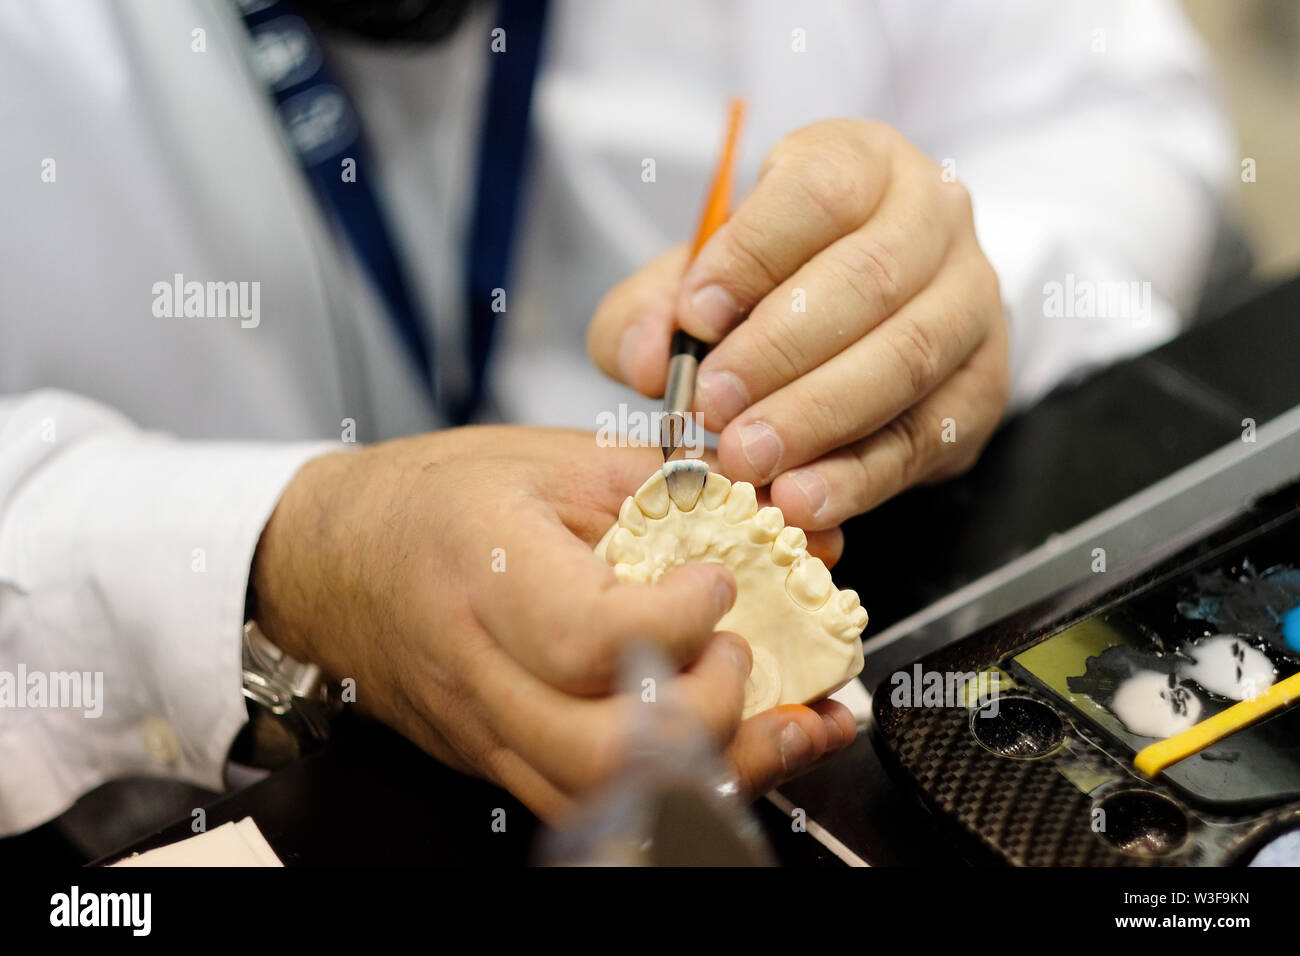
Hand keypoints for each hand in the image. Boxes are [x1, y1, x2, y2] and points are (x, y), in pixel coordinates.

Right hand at [250, 427, 855, 818]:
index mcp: (485, 573)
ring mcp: (487, 731)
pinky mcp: (498, 759)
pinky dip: (679, 784)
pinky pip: (592, 799)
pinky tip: (738, 745)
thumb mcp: (546, 460)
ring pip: (606, 797)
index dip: (677, 621)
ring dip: (717, 769)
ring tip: (781, 717)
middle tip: (740, 653)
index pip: (587, 637)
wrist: (334, 558)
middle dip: (708, 713)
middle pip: (603, 750)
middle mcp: (480, 670)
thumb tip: (771, 505)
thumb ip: (664, 482)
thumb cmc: (432, 500)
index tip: (717, 584)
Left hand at [589, 119, 1009, 529]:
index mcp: (864, 162)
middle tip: (713, 406)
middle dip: (780, 352)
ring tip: (748, 459)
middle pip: (869, 279)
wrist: (864, 318)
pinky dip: (858, 477)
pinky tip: (801, 501)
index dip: (753, 253)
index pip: (819, 191)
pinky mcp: (981, 388)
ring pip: (906, 358)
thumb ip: (651, 308)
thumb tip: (644, 362)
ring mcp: (972, 302)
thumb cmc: (770, 283)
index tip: (695, 314)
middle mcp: (935, 219)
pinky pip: (925, 437)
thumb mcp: (701, 274)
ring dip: (818, 417)